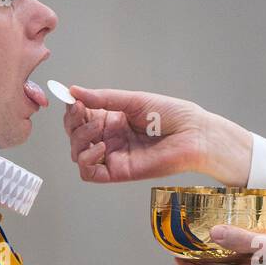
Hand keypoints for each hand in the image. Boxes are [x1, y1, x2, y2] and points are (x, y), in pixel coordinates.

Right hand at [64, 87, 253, 185]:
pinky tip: (101, 148)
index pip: (80, 117)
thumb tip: (73, 91)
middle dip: (73, 123)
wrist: (193, 134)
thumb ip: (103, 98)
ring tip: (99, 128)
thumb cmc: (171, 115)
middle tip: (83, 111)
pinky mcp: (119, 172)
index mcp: (112, 119)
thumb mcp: (132, 100)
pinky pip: (90, 173)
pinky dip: (87, 160)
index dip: (72, 110)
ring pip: (77, 154)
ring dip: (79, 139)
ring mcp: (113, 156)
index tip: (73, 99)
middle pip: (75, 136)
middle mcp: (110, 138)